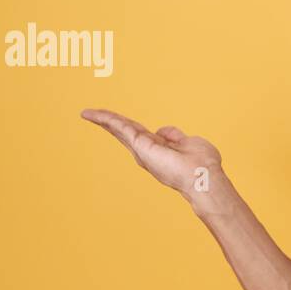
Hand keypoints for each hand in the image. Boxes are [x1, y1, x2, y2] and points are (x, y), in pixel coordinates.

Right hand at [80, 108, 222, 203]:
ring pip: (119, 129)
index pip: (140, 134)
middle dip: (108, 123)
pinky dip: (107, 119)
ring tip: (87, 113)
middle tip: (91, 115)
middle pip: (125, 132)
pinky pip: (121, 127)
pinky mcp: (140, 145)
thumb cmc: (202, 165)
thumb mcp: (190, 143)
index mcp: (159, 150)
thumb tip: (163, 131)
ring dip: (103, 119)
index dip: (129, 127)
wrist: (203, 176)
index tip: (118, 121)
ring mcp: (142, 149)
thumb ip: (175, 137)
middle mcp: (147, 152)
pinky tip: (93, 114)